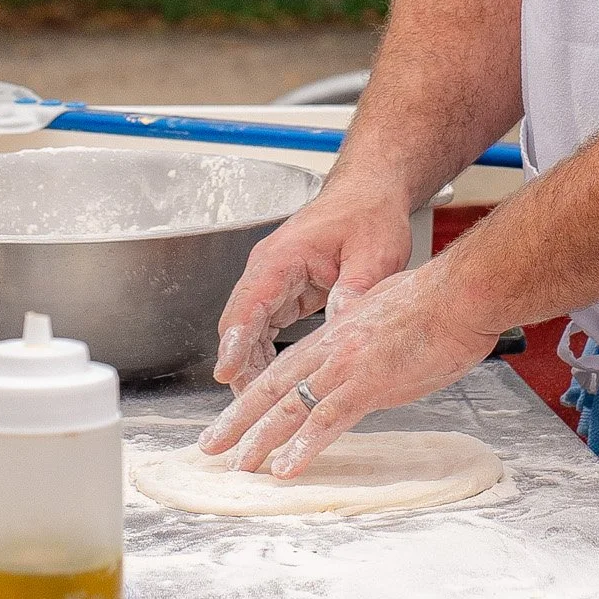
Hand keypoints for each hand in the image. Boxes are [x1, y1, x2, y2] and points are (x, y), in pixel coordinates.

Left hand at [199, 254, 501, 476]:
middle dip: (237, 421)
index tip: (233, 416)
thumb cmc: (437, 304)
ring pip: (289, 408)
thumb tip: (364, 361)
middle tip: (210, 447)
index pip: (283, 370)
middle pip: (272, 389)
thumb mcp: (385, 317)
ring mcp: (345, 367)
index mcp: (334, 335)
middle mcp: (330, 350)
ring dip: (259, 440)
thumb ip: (365, 342)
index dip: (254, 395)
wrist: (460, 294)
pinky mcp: (367, 384)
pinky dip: (304, 446)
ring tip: (238, 466)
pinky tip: (286, 468)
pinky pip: (327, 421)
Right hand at [210, 177, 415, 398]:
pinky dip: (264, 354)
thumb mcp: (373, 254)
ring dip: (249, 363)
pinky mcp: (285, 291)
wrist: (371, 194)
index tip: (225, 370)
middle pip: (239, 323)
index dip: (235, 341)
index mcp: (283, 256)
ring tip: (256, 401)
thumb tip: (343, 330)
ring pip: (248, 329)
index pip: (249, 304)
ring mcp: (274, 280)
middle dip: (238, 363)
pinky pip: (264, 328)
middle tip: (246, 403)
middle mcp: (269, 269)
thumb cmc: (369, 214)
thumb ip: (355, 291)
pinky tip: (272, 379)